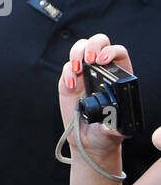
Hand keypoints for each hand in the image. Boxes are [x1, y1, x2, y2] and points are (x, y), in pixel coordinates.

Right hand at [59, 34, 134, 157]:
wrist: (88, 141)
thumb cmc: (106, 134)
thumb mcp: (115, 130)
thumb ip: (116, 126)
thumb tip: (116, 123)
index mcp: (118, 77)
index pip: (118, 52)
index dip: (111, 51)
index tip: (102, 61)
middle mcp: (101, 72)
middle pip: (99, 43)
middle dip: (93, 45)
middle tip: (89, 59)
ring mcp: (84, 75)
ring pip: (80, 49)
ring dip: (77, 54)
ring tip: (78, 70)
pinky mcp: (68, 82)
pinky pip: (66, 68)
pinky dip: (67, 73)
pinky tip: (71, 87)